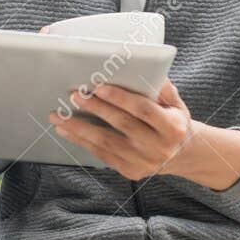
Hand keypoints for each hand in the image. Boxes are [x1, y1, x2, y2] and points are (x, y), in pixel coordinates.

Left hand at [49, 80, 239, 188]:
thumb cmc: (173, 121)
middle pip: (122, 125)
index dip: (120, 98)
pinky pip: (101, 154)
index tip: (99, 86)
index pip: (143, 109)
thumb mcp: (176, 103)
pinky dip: (81, 141)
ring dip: (79, 128)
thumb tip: (147, 67)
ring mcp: (143, 162)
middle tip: (74, 95)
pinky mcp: (130, 172)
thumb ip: (163, 87)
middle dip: (95, 109)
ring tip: (59, 115)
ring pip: (106, 143)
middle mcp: (159, 148)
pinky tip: (66, 130)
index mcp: (173, 127)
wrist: (180, 155)